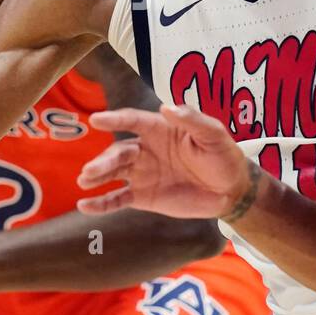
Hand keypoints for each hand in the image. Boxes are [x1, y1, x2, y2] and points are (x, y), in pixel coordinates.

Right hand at [76, 103, 249, 219]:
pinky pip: (118, 199)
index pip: (133, 121)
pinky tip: (85, 206)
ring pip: (114, 173)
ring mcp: (142, 174)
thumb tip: (166, 108)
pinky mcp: (143, 196)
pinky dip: (101, 203)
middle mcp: (145, 150)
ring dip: (98, 176)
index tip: (96, 119)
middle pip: (119, 152)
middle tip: (90, 171)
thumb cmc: (223, 156)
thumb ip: (192, 120)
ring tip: (84, 181)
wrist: (231, 191)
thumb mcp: (213, 135)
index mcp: (160, 130)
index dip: (115, 119)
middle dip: (103, 160)